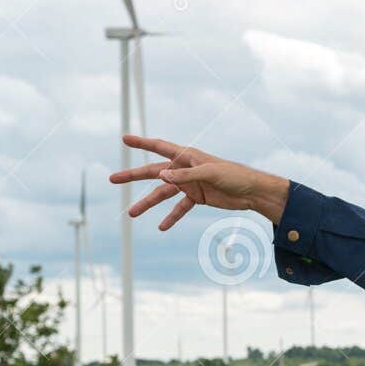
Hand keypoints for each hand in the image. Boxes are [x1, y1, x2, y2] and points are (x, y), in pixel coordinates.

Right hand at [108, 135, 290, 228]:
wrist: (252, 192)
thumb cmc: (234, 176)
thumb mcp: (210, 173)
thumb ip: (186, 175)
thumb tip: (161, 177)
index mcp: (187, 156)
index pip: (159, 147)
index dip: (142, 143)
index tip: (124, 138)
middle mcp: (184, 168)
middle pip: (153, 172)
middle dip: (133, 176)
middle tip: (112, 179)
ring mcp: (189, 183)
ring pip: (163, 193)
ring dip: (148, 203)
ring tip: (131, 213)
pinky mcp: (196, 197)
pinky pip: (179, 208)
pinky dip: (171, 217)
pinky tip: (162, 227)